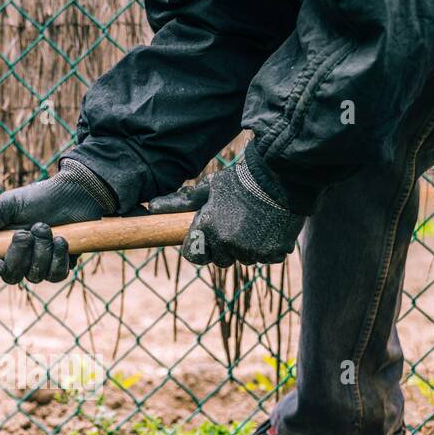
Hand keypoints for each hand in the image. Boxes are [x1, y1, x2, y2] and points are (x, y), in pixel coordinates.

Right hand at [0, 159, 116, 283]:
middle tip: (27, 231)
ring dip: (41, 251)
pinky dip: (58, 258)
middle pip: (11, 277)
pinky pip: (56, 276)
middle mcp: (17, 260)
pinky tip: (61, 240)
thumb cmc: (37, 198)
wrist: (72, 194)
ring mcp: (38, 265)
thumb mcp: (7, 205)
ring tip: (47, 227)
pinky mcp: (59, 266)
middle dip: (19, 255)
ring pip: (34, 276)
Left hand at [172, 160, 304, 267]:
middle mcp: (227, 243)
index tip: (209, 236)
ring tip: (255, 222)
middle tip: (237, 224)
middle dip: (225, 247)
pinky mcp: (273, 253)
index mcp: (208, 228)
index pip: (194, 255)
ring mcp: (252, 250)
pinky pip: (267, 258)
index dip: (200, 246)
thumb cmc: (241, 179)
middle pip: (221, 260)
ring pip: (245, 259)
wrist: (282, 175)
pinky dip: (269, 247)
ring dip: (248, 248)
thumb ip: (181, 202)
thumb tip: (151, 207)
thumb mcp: (209, 187)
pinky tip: (270, 226)